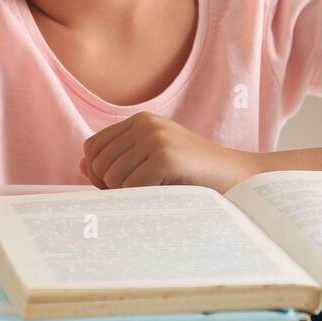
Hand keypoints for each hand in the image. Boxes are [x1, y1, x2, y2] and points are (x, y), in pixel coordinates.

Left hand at [80, 112, 260, 193]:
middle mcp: (145, 124)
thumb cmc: (195, 177)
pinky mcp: (166, 157)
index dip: (97, 174)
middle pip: (97, 164)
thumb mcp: (154, 163)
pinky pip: (131, 187)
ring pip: (111, 177)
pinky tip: (165, 195)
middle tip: (142, 195)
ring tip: (157, 193)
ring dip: (129, 195)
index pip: (92, 148)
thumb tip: (82, 165)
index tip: (120, 188)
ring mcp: (156, 138)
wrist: (239, 179)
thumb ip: (120, 161)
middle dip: (110, 187)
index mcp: (140, 121)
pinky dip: (142, 199)